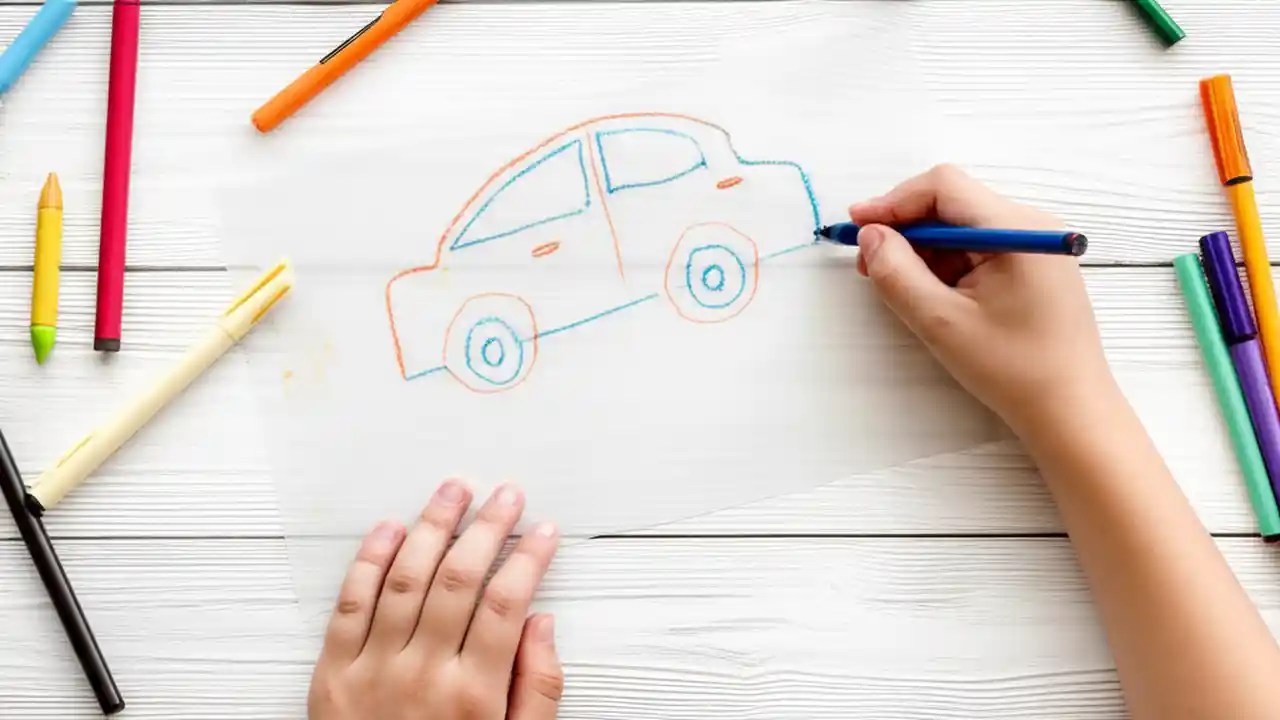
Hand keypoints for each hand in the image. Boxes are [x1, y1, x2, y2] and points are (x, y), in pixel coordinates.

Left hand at [309, 481, 562, 719]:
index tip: (542, 531)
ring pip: (406, 578)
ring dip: (432, 526)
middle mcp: (422, 676)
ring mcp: (371, 671)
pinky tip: (389, 530)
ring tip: (453, 492)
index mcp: (472, 697)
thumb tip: (542, 626)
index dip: (528, 558)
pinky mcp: (331, 674)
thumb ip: (536, 691)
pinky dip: (368, 560)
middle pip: (460, 580)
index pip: (506, 603)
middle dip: (487, 527)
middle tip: (505, 496)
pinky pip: (349, 603)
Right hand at [850, 164, 1115, 437]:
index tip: (857, 226)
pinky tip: (931, 295)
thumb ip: (898, 273)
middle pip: (952, 203)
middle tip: (869, 264)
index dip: (893, 201)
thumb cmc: (1013, 369)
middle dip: (905, 229)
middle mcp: (1031, 225)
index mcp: (1017, 229)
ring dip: (924, 250)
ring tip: (899, 288)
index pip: (944, 187)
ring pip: (962, 227)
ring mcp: (1036, 245)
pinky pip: (979, 248)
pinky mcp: (1033, 266)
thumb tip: (869, 236)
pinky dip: (947, 264)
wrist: (1071, 411)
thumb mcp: (942, 322)